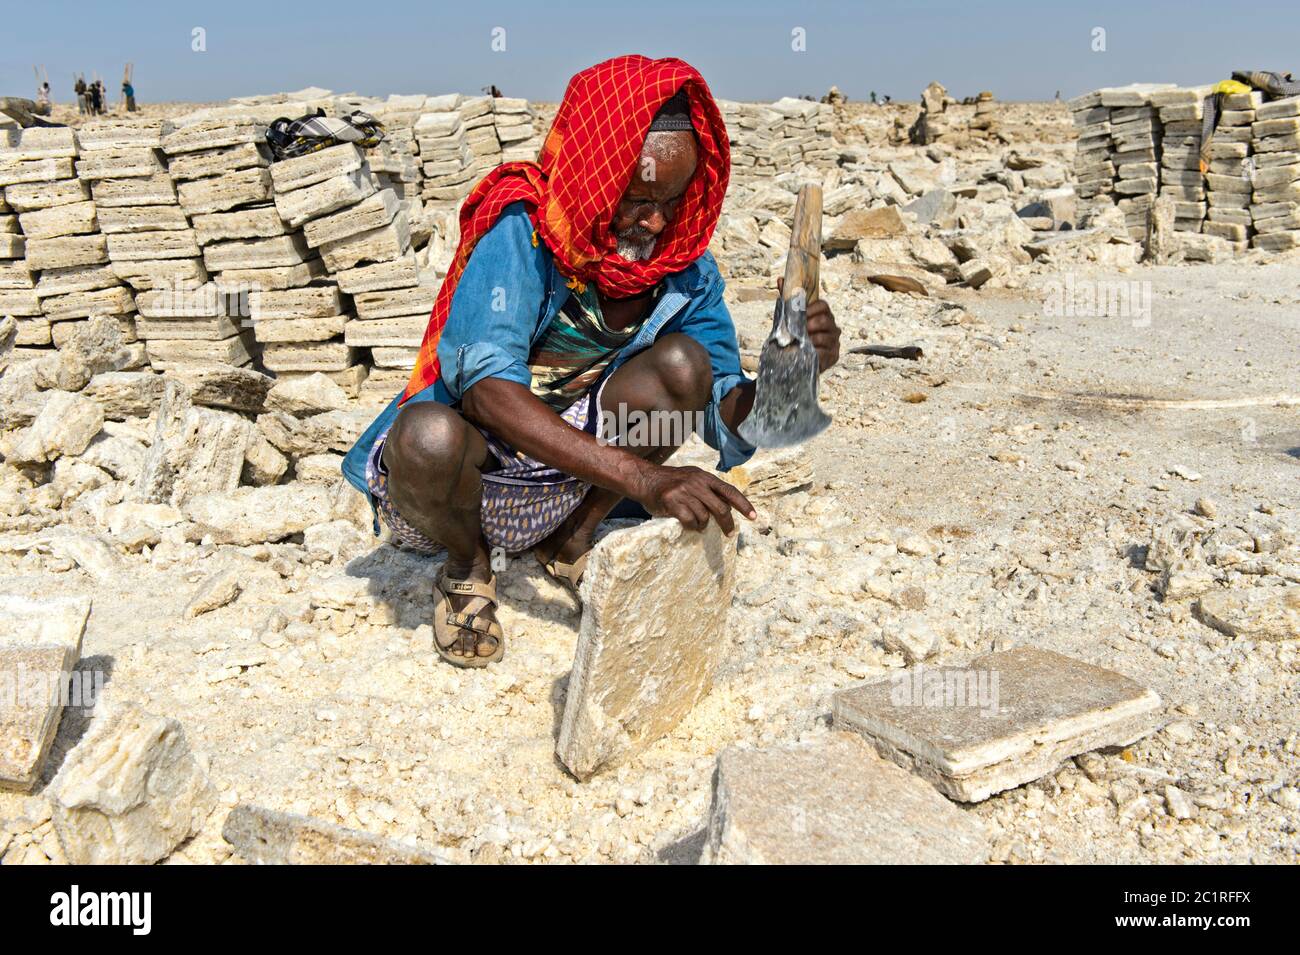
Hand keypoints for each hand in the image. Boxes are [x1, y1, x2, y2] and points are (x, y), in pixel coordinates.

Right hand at [630, 463, 756, 534]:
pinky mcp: (672, 501)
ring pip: (704, 517)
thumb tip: (728, 507)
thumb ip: (708, 490)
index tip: (754, 517)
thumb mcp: (692, 479)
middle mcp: (696, 482)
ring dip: (703, 525)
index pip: (730, 491)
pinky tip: (688, 525)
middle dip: (727, 524)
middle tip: (729, 533)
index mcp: (705, 477)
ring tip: (698, 525)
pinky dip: (691, 526)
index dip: (743, 505)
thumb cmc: (671, 482)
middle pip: (720, 508)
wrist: (645, 479)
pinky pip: (689, 521)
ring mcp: (684, 491)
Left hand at [777, 279, 840, 373]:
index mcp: (823, 315)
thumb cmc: (795, 337)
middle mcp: (832, 327)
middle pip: (825, 320)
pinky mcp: (833, 355)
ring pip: (826, 337)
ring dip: (812, 340)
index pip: (823, 306)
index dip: (812, 309)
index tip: (801, 315)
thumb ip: (787, 299)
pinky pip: (826, 352)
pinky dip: (816, 352)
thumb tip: (781, 279)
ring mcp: (834, 341)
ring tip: (801, 343)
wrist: (796, 359)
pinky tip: (808, 353)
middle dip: (811, 324)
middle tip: (800, 330)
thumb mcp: (789, 318)